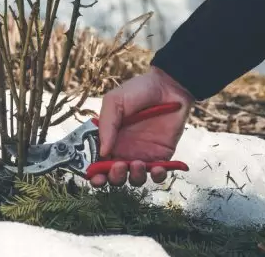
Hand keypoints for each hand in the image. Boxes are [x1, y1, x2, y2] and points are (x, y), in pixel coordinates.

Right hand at [90, 66, 193, 187]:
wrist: (168, 85)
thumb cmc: (139, 90)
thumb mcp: (115, 101)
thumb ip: (106, 125)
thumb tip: (102, 152)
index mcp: (109, 139)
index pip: (98, 163)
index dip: (95, 174)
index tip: (96, 177)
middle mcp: (124, 150)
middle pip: (115, 176)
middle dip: (114, 178)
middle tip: (118, 166)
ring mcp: (143, 154)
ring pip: (135, 178)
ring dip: (134, 177)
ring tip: (137, 164)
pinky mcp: (162, 155)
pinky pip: (158, 174)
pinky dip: (157, 176)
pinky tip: (157, 168)